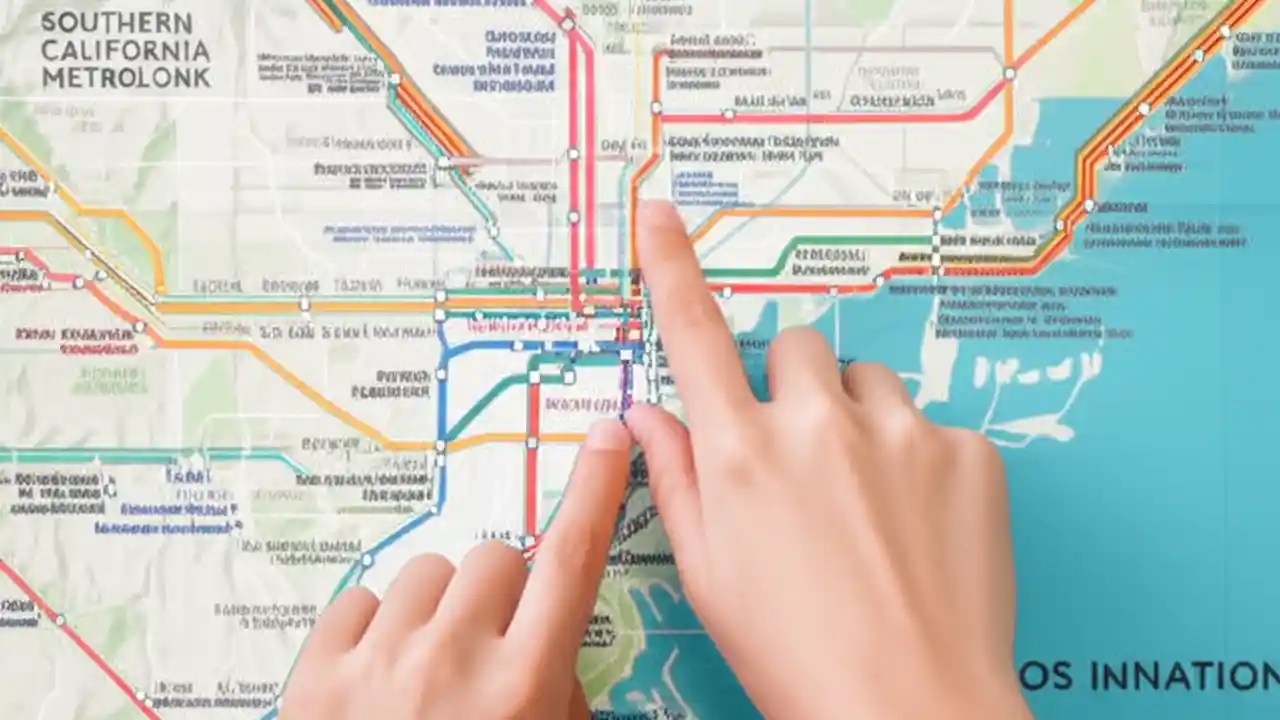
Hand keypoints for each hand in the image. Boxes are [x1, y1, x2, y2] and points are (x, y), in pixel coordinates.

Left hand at [280, 420, 632, 719]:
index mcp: (524, 688)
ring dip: (438, 610)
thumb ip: (555, 690)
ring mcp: (377, 665)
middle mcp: (453, 663)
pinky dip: (376, 628)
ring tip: (428, 672)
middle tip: (490, 647)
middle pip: (495, 558)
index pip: (573, 561)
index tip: (609, 437)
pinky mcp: (313, 677)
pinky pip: (360, 600)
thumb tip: (538, 633)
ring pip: (428, 572)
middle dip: (501, 593)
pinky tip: (380, 678)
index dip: (596, 491)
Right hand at [625, 201, 1031, 718]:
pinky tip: (922, 529)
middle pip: (795, 346)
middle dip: (794, 385)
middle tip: (804, 457)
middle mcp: (817, 426)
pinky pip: (935, 428)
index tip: (659, 212)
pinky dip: (923, 463)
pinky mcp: (969, 454)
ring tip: (869, 500)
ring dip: (860, 418)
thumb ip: (675, 480)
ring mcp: (901, 435)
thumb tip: (644, 417)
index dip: (671, 266)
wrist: (909, 711)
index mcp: (742, 456)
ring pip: (868, 382)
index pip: (693, 335)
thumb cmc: (793, 656)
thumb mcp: (707, 575)